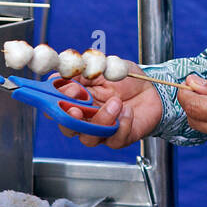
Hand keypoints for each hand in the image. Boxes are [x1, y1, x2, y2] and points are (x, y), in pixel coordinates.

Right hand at [42, 62, 162, 150]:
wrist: (153, 89)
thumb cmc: (127, 79)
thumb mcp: (105, 67)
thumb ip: (84, 70)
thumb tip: (61, 76)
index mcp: (77, 99)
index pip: (54, 107)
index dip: (53, 102)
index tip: (63, 92)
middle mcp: (85, 117)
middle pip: (66, 128)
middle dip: (70, 119)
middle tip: (78, 108)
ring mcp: (101, 130)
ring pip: (88, 137)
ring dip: (101, 119)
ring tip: (117, 102)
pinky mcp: (118, 138)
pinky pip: (113, 139)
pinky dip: (122, 124)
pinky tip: (129, 111)